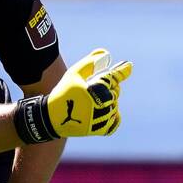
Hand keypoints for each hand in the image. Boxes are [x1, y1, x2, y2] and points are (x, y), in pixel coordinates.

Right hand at [13, 49, 132, 142]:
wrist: (53, 118)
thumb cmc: (63, 93)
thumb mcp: (74, 73)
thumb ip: (90, 62)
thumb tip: (105, 52)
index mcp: (96, 89)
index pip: (113, 77)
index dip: (122, 71)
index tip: (129, 66)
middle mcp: (102, 104)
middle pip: (115, 91)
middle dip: (108, 88)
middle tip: (92, 90)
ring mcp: (103, 118)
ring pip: (115, 105)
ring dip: (107, 102)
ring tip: (91, 103)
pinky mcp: (101, 129)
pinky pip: (115, 120)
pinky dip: (111, 115)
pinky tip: (102, 111)